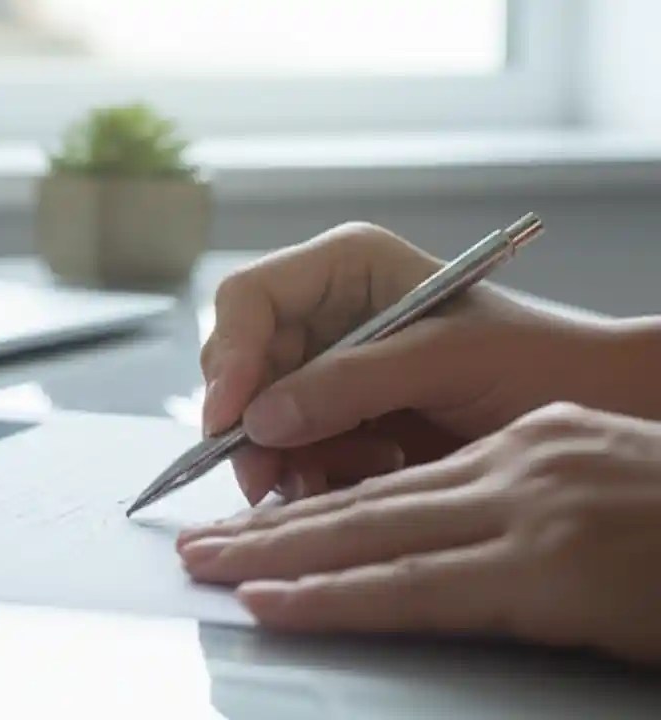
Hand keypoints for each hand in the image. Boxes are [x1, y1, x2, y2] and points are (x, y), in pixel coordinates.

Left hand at [178, 402, 660, 664]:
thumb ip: (527, 517)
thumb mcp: (606, 503)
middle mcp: (521, 465)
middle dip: (270, 525)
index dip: (314, 507)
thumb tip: (452, 546)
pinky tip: (273, 599)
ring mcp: (534, 513)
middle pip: (364, 500)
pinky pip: (414, 584)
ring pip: (370, 534)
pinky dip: (334, 593)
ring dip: (275, 555)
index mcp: (532, 449)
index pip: (397, 482)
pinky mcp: (551, 569)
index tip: (252, 526)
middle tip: (193, 544)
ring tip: (205, 567)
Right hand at [200, 221, 617, 504]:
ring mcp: (327, 375)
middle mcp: (324, 317)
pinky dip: (309, 478)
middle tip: (270, 476)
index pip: (249, 299)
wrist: (592, 409)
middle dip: (251, 424)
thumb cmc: (538, 358)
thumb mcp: (446, 358)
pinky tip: (364, 475)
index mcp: (343, 269)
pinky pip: (287, 455)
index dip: (230, 354)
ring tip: (349, 474)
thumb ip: (350, 382)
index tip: (231, 416)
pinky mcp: (337, 427)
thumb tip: (258, 418)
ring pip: (256, 421)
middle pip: (241, 368)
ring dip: (284, 458)